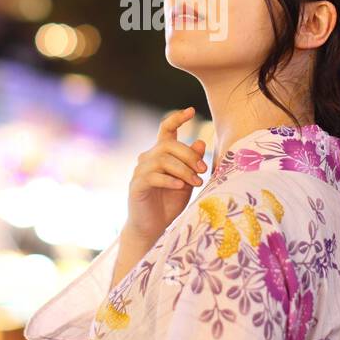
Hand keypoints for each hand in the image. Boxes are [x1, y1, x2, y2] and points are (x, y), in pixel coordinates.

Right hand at [123, 106, 206, 246]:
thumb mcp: (187, 181)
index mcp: (161, 154)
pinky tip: (180, 186)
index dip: (177, 118)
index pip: (166, 129)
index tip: (191, 111)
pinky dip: (169, 180)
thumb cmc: (169, 203)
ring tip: (196, 183)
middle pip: (168, 145)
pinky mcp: (137, 185)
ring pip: (162, 160)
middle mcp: (148, 158)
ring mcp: (140, 171)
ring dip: (183, 170)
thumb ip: (192, 163)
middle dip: (189, 155)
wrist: (152, 228)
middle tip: (203, 170)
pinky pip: (153, 176)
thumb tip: (200, 141)